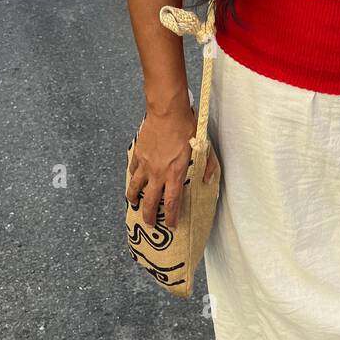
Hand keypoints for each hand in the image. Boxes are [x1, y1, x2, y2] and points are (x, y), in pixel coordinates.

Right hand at [126, 103, 216, 229]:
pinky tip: (132, 179)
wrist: (167, 112)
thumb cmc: (187, 128)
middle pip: (151, 202)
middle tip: (150, 224)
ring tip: (135, 204)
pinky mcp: (138, 154)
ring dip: (134, 198)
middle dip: (150, 216)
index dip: (172, 217)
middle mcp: (158, 174)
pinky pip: (132, 170)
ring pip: (135, 188)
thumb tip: (208, 180)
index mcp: (175, 174)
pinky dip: (131, 177)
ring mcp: (146, 165)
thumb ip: (207, 166)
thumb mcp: (203, 147)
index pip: (172, 203)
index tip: (172, 226)